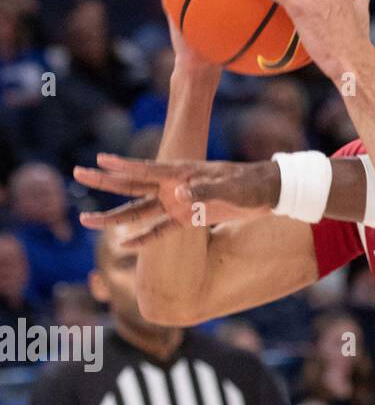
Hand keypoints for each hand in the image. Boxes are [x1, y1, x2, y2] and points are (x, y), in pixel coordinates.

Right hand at [74, 154, 280, 245]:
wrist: (266, 192)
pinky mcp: (188, 219)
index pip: (148, 169)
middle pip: (133, 186)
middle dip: (105, 181)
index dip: (124, 165)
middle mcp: (175, 187)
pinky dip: (144, 238)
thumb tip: (178, 194)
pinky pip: (160, 231)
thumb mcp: (230, 187)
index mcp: (183, 172)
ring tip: (86, 221)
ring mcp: (179, 203)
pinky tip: (124, 245)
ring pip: (140, 211)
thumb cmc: (249, 184)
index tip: (100, 159)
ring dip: (115, 217)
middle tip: (77, 173)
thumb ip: (205, 191)